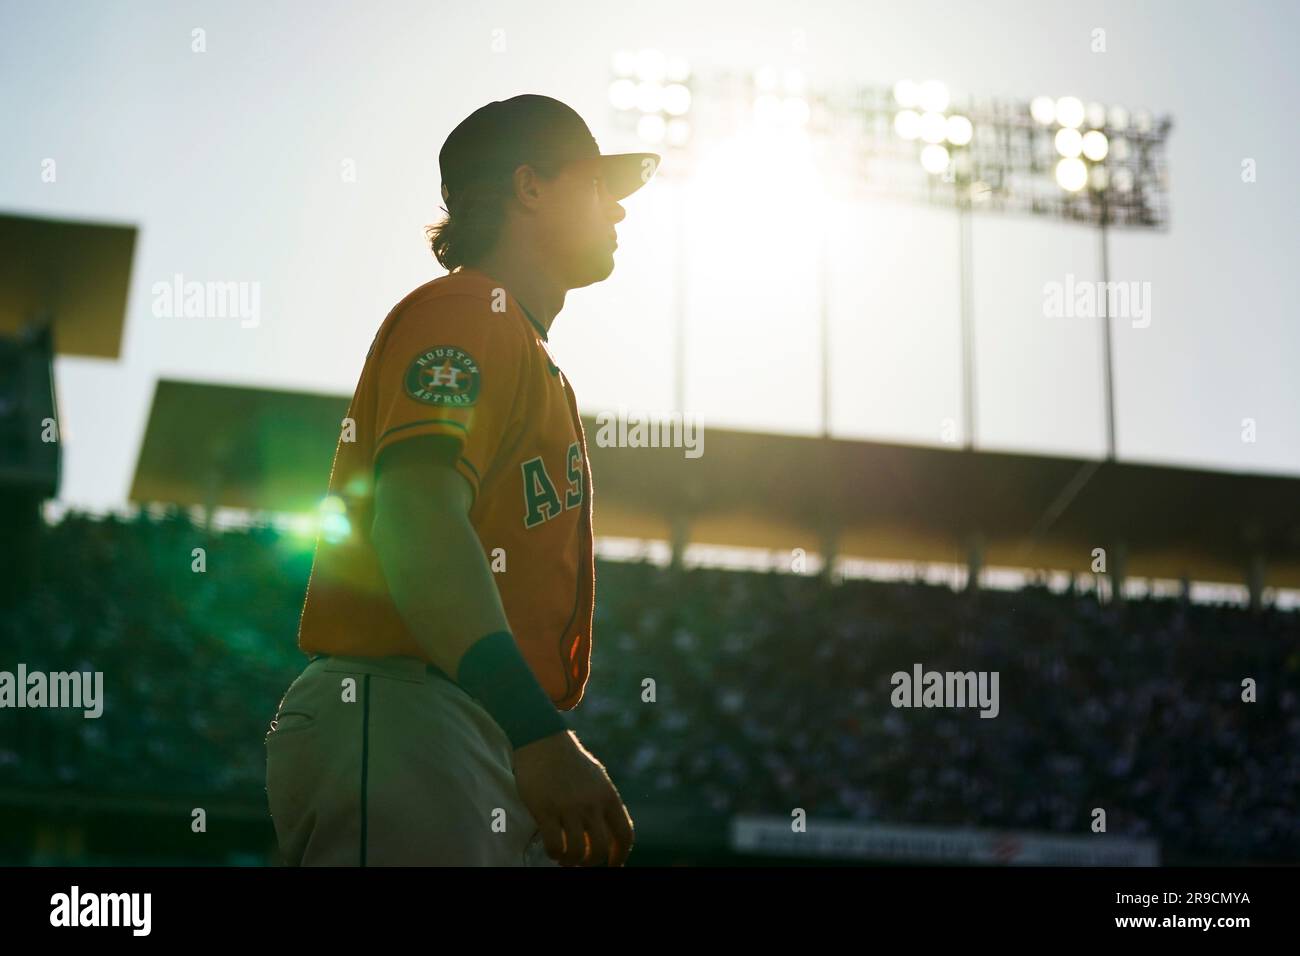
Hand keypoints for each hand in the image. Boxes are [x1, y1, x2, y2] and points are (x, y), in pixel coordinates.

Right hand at [512, 730, 633, 865]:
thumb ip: (604, 804)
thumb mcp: (596, 779)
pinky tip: (553, 849)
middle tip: (582, 863)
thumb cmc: (569, 761)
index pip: (624, 835)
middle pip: (601, 849)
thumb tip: (610, 833)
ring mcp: (568, 807)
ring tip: (564, 858)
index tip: (613, 865)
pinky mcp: (545, 809)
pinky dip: (554, 854)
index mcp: (608, 796)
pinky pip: (554, 845)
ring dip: (571, 861)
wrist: (542, 740)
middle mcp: (591, 803)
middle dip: (591, 863)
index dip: (620, 856)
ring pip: (577, 852)